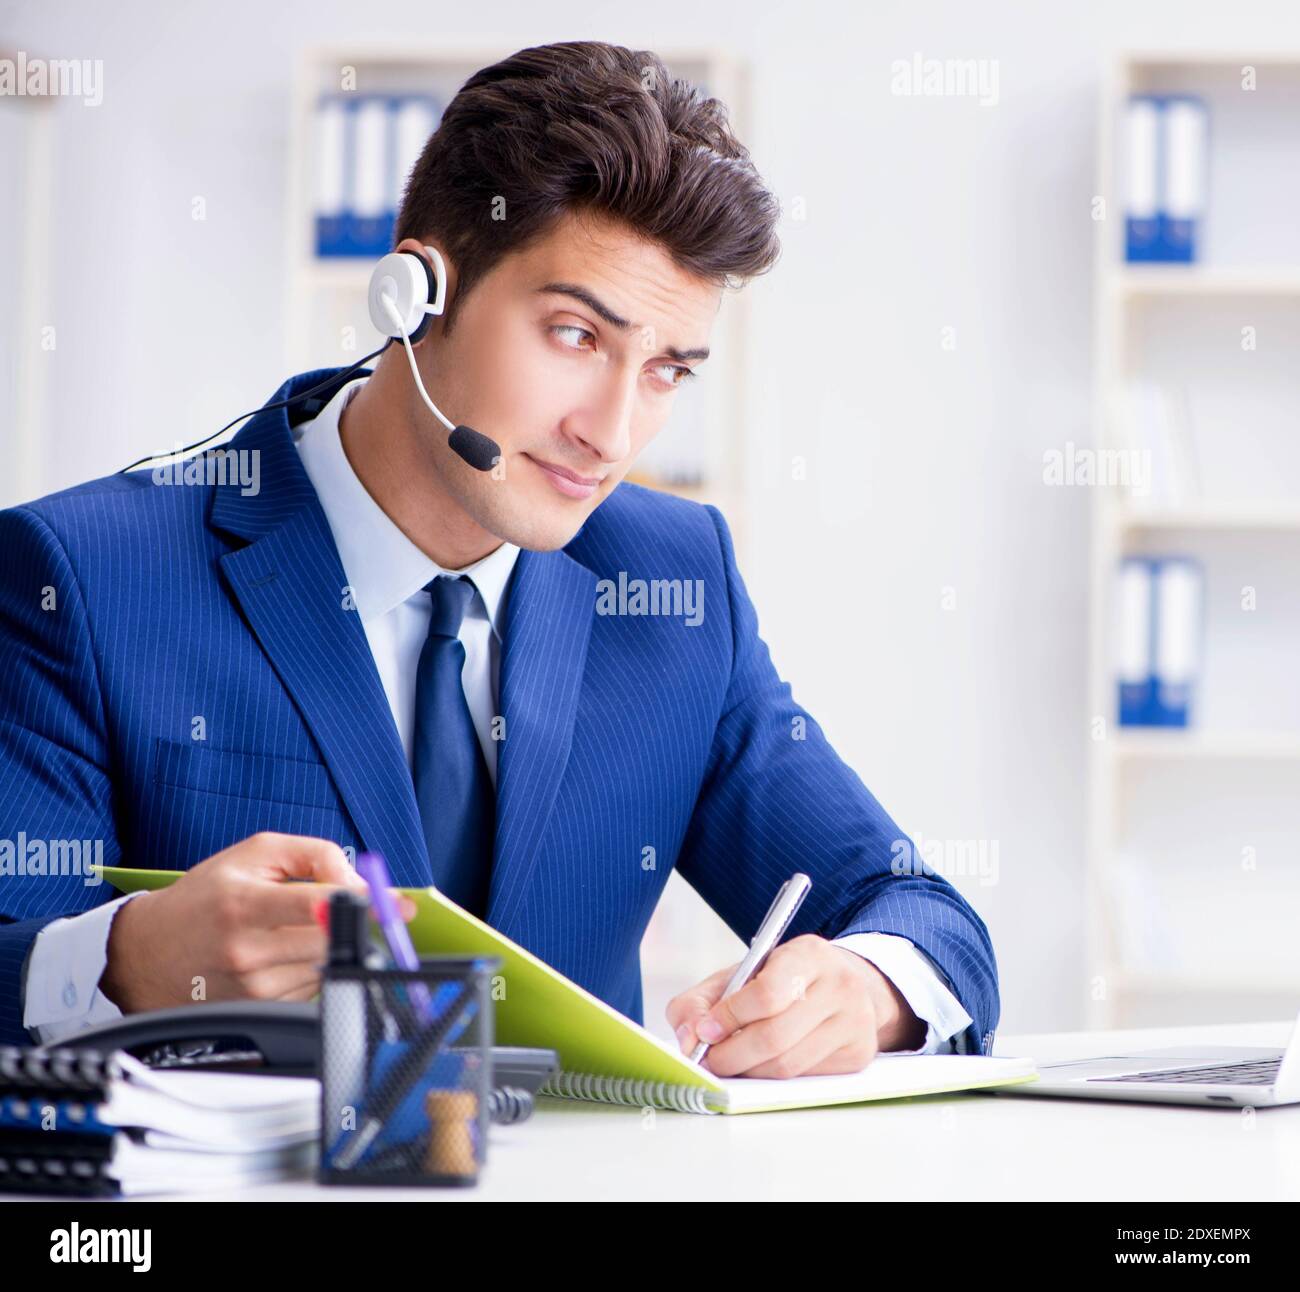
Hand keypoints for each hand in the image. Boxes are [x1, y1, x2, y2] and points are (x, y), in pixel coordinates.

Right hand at [100, 832, 415, 1012]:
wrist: (147, 951)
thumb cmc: (206, 895)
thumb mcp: (255, 853)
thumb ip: (314, 854)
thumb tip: (356, 880)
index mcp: (244, 904)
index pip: (318, 905)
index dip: (365, 903)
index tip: (401, 905)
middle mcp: (247, 950)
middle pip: (331, 938)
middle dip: (354, 922)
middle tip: (361, 910)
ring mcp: (251, 987)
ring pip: (326, 963)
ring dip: (330, 945)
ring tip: (295, 929)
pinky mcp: (257, 1010)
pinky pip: (312, 987)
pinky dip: (313, 967)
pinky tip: (285, 954)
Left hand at [666, 935, 925, 1077]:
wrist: (842, 984)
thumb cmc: (782, 979)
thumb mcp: (740, 974)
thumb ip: (700, 1001)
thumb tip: (689, 1038)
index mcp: (809, 954)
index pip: (767, 993)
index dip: (731, 1017)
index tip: (706, 1031)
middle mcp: (841, 986)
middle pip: (776, 1037)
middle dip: (732, 1055)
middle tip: (710, 1060)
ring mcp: (855, 1022)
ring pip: (788, 1065)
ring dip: (749, 1071)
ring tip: (731, 1063)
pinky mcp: (859, 1055)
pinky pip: (805, 1079)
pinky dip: (773, 1078)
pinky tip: (762, 1065)